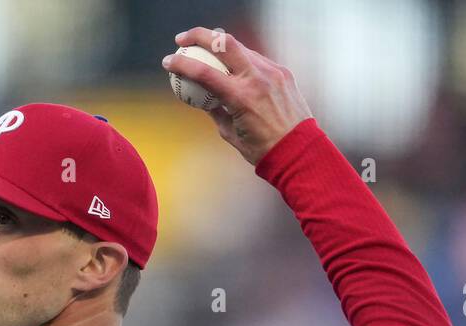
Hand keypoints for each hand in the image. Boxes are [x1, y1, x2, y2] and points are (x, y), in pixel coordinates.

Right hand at [164, 26, 312, 165]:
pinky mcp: (282, 72)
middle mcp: (257, 79)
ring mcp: (272, 72)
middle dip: (199, 35)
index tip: (167, 62)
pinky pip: (257, 60)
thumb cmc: (261, 149)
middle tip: (183, 40)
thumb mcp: (230, 134)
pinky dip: (241, 61)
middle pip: (224, 42)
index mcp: (241, 98)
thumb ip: (214, 112)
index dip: (181, 64)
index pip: (204, 73)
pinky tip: (234, 68)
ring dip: (221, 47)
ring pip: (241, 48)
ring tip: (207, 52)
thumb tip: (202, 97)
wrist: (298, 150)